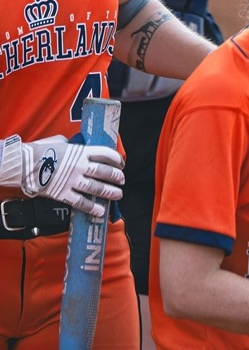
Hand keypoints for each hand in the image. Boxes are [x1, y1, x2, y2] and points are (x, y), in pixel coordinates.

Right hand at [0, 135, 123, 217]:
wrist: (22, 164)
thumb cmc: (39, 150)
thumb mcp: (60, 141)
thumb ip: (72, 145)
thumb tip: (76, 144)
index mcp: (80, 151)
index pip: (105, 154)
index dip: (116, 159)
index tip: (121, 163)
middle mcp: (79, 166)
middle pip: (104, 172)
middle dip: (116, 177)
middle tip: (122, 180)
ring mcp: (72, 180)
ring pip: (96, 188)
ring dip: (110, 192)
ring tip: (118, 194)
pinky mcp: (62, 193)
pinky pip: (80, 202)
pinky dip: (92, 208)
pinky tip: (100, 211)